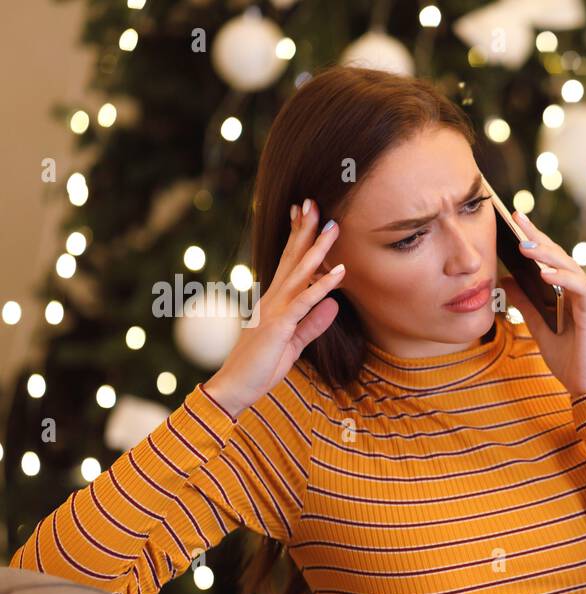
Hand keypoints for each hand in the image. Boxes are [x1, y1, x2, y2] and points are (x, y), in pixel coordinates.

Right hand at [205, 199, 344, 415]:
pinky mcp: (280, 326)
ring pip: (300, 273)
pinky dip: (323, 286)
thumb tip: (333, 303)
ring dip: (318, 249)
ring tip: (333, 226)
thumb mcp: (294, 343)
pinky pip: (305, 302)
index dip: (298, 238)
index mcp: (275, 301)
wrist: (235, 388)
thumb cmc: (260, 367)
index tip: (307, 214)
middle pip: (292, 258)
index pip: (289, 263)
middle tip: (314, 202)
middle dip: (304, 230)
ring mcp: (275, 310)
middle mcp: (273, 299)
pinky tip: (340, 272)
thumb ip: (313, 323)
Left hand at [506, 209, 585, 396]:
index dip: (533, 237)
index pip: (548, 257)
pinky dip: (563, 280)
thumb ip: (524, 302)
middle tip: (517, 220)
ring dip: (547, 255)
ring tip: (524, 247)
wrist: (585, 385)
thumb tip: (504, 279)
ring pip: (570, 267)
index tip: (514, 219)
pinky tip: (544, 274)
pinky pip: (580, 289)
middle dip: (538, 237)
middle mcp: (577, 290)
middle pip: (558, 255)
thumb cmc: (566, 357)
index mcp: (564, 291)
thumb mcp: (536, 325)